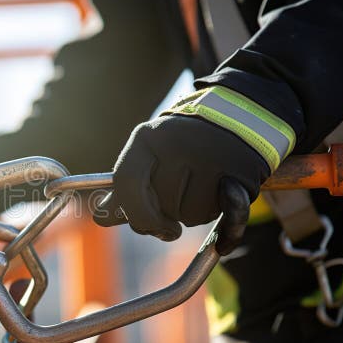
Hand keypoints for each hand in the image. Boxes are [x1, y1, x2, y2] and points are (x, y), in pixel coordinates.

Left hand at [94, 115, 265, 254]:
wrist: (240, 114)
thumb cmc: (184, 144)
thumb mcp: (152, 152)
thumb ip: (128, 186)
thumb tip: (102, 215)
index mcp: (146, 138)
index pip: (125, 184)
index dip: (133, 213)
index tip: (146, 226)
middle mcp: (176, 144)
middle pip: (160, 206)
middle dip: (168, 214)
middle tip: (179, 201)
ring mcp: (210, 155)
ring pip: (191, 215)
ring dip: (195, 214)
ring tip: (205, 186)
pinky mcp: (240, 168)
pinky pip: (226, 216)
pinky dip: (227, 228)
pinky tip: (223, 224)